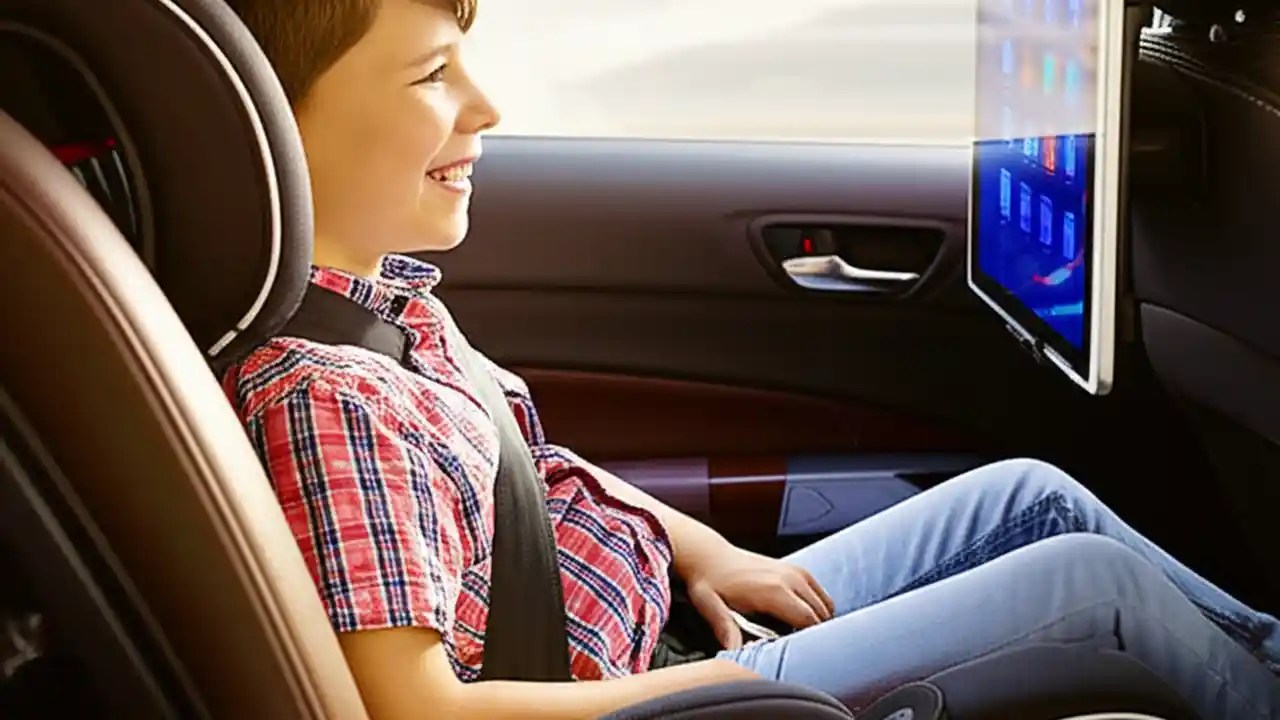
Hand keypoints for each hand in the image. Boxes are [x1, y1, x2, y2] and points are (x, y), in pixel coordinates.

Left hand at [682, 546, 834, 650]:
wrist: (708, 555)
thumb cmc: (709, 582)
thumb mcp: (710, 605)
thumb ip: (724, 628)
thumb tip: (732, 652)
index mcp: (773, 590)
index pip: (809, 621)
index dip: (810, 641)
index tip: (802, 656)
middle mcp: (789, 579)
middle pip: (821, 615)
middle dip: (816, 635)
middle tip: (800, 651)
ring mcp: (795, 571)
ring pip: (825, 605)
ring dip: (819, 622)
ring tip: (800, 637)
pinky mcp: (796, 569)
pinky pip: (820, 594)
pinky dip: (818, 609)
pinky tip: (802, 620)